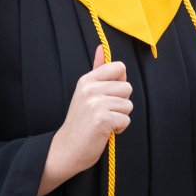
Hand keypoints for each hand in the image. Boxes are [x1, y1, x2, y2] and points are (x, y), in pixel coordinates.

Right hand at [38, 45, 132, 195]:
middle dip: (121, 103)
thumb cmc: (81, 121)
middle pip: (127, 87)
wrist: (68, 148)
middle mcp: (90, 88)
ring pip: (128, 105)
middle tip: (104, 112)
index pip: (119, 67)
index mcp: (87, 80)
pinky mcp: (102, 119)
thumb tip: (102, 47)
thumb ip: (97, 70)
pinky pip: (125, 119)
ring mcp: (95, 103)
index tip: (108, 95)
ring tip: (104, 122)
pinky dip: (119, 128)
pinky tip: (105, 131)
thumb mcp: (86, 92)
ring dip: (120, 117)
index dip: (120, 82)